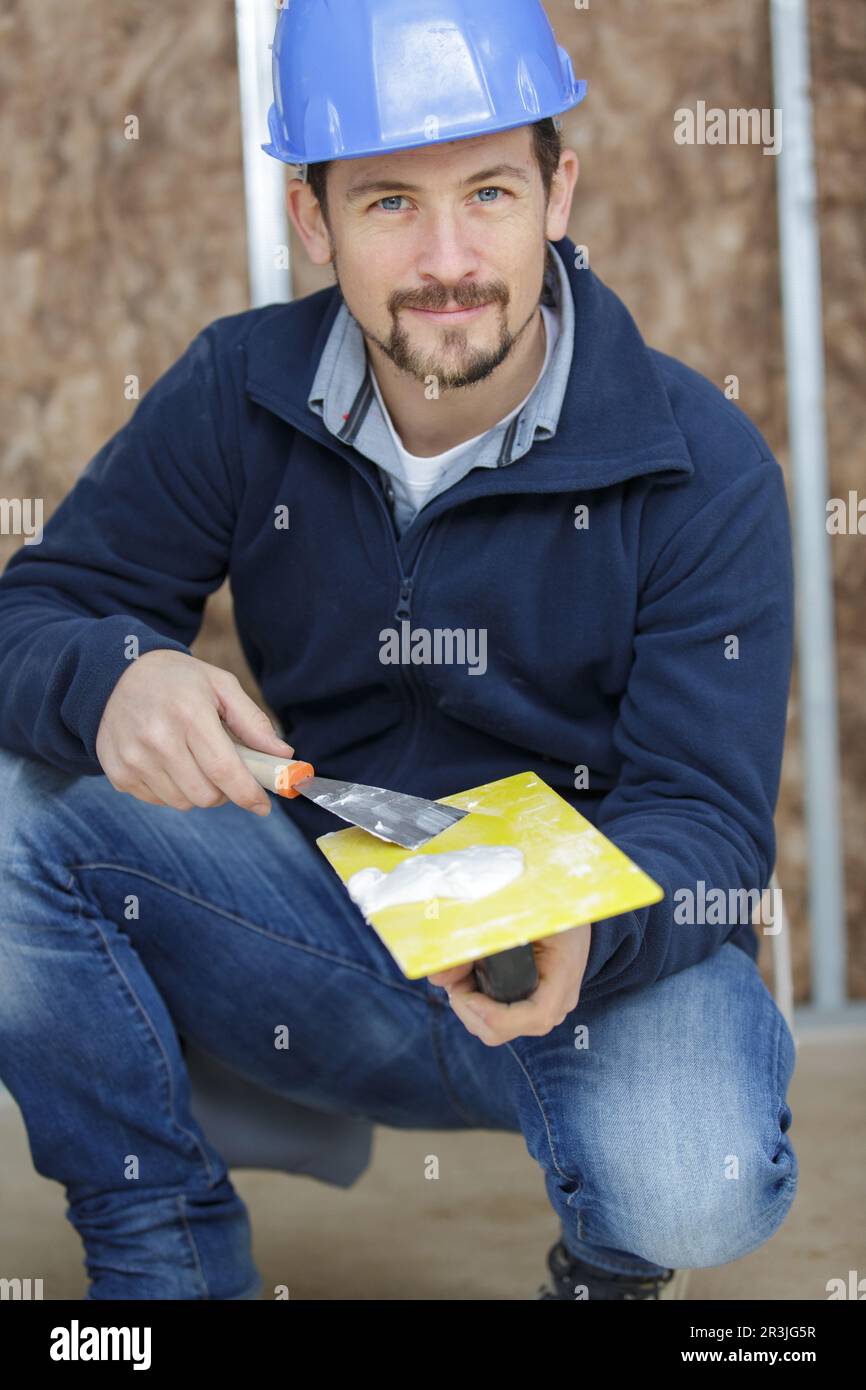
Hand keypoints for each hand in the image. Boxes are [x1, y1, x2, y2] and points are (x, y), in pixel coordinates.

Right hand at [95, 649, 294, 815]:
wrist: (117, 674)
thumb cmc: (178, 680)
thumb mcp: (221, 686)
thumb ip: (253, 722)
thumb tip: (283, 755)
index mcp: (189, 714)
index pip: (224, 770)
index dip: (248, 794)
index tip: (263, 805)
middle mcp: (157, 739)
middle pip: (205, 795)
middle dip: (224, 791)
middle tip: (225, 771)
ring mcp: (133, 759)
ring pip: (182, 802)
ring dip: (197, 791)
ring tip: (193, 761)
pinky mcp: (118, 773)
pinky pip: (157, 800)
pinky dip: (171, 790)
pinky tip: (169, 763)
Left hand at [428, 922, 591, 1045]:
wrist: (570, 910)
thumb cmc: (548, 907)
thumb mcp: (518, 915)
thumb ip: (479, 939)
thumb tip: (437, 975)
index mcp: (562, 977)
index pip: (536, 1017)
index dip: (495, 1015)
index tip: (464, 995)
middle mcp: (556, 1002)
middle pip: (504, 1030)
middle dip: (468, 1008)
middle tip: (453, 978)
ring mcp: (541, 1008)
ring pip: (494, 1029)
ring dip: (467, 1005)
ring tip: (459, 974)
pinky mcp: (527, 1007)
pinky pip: (495, 1019)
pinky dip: (474, 1003)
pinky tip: (467, 978)